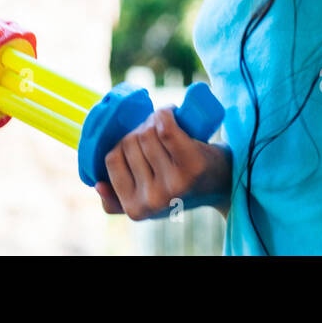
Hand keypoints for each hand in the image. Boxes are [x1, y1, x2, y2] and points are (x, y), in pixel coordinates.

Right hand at [94, 107, 232, 219]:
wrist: (223, 180)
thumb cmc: (181, 184)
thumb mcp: (147, 200)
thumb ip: (118, 200)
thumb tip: (98, 184)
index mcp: (135, 209)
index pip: (111, 160)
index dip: (123, 143)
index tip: (140, 141)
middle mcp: (153, 200)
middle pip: (129, 143)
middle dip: (141, 129)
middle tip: (158, 131)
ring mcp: (173, 183)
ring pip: (146, 133)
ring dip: (154, 119)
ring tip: (168, 123)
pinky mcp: (191, 164)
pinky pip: (165, 127)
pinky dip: (166, 113)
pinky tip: (173, 113)